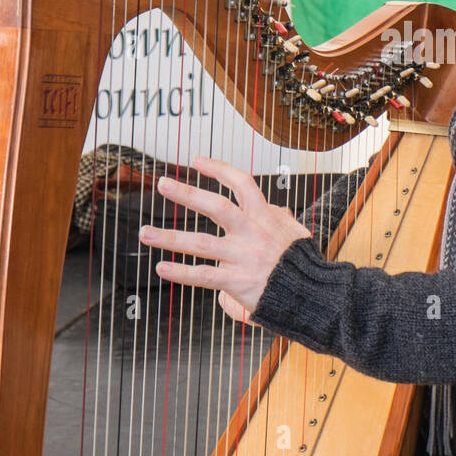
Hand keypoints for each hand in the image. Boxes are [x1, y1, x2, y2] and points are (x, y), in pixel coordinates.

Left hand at [141, 157, 310, 324]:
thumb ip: (282, 217)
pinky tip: (161, 267)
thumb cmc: (301, 264)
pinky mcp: (235, 282)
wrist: (309, 295)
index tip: (196, 160)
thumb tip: (275, 208)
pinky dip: (181, 272)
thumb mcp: (296, 232)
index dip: (218, 169)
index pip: (241, 183)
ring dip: (170, 237)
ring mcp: (242, 257)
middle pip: (216, 207)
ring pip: (200, 243)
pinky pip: (203, 275)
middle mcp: (251, 233)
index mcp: (265, 217)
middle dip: (187, 194)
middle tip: (162, 184)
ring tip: (145, 231)